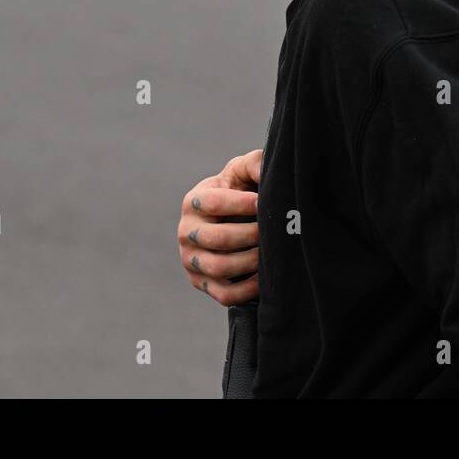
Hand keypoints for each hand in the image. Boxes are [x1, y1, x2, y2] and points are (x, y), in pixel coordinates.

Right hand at [178, 149, 260, 305]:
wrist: (230, 221)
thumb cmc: (239, 192)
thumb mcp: (241, 173)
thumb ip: (253, 164)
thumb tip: (265, 169)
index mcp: (193, 202)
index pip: (212, 203)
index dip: (240, 204)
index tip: (263, 203)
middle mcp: (185, 232)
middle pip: (218, 238)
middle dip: (251, 235)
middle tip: (273, 231)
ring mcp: (191, 260)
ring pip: (220, 268)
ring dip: (251, 261)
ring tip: (271, 252)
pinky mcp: (201, 283)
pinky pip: (225, 294)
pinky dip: (248, 289)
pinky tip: (265, 276)